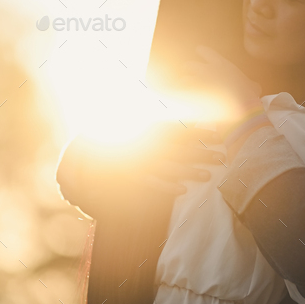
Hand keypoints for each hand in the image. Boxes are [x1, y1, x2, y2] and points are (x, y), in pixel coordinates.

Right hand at [58, 124, 223, 215]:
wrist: (82, 152)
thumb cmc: (114, 133)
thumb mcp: (136, 120)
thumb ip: (157, 118)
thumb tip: (180, 112)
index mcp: (147, 128)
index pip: (178, 128)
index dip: (198, 131)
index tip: (218, 134)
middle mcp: (143, 144)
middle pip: (178, 149)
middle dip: (201, 153)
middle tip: (222, 157)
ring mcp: (136, 161)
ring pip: (167, 167)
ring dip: (189, 171)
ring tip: (208, 176)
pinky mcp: (127, 178)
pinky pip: (148, 184)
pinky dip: (165, 187)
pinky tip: (183, 191)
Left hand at [183, 46, 262, 120]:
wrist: (238, 105)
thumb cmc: (248, 94)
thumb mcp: (253, 86)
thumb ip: (250, 84)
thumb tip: (254, 87)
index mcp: (222, 64)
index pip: (207, 52)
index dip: (202, 51)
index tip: (199, 50)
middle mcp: (208, 70)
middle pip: (190, 65)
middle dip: (189, 68)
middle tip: (188, 70)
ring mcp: (199, 82)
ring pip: (185, 79)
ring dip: (185, 82)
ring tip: (184, 86)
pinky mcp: (194, 94)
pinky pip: (184, 92)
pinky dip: (184, 94)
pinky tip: (185, 97)